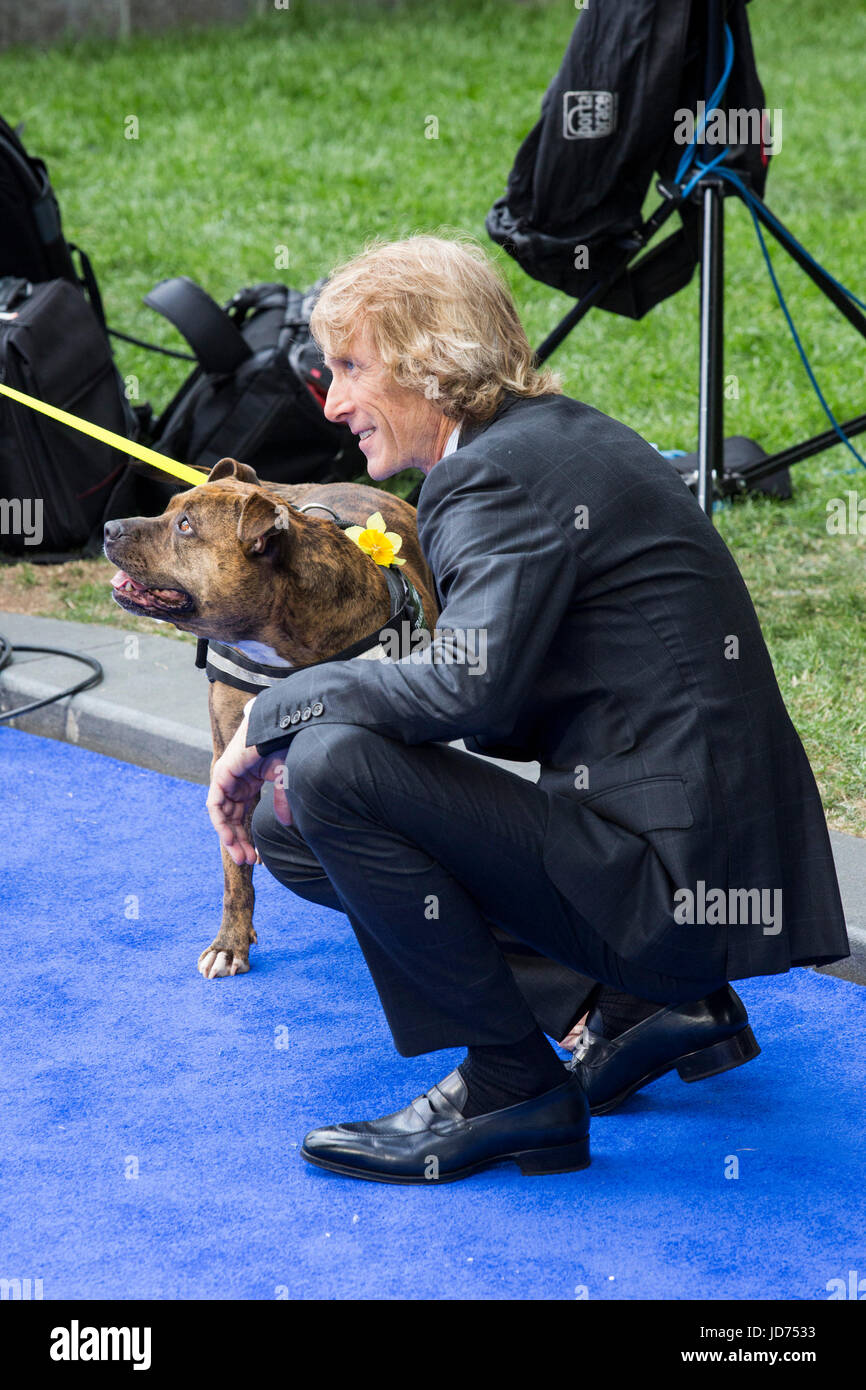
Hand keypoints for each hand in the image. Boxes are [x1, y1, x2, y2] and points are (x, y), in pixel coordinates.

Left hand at [206, 711, 292, 866]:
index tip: (258, 857)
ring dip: (231, 839)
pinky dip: (221, 823)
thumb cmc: (284, 744)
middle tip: (248, 862)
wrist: (278, 724)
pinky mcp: (221, 774)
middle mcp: (236, 783)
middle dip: (239, 842)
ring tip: (242, 857)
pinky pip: (215, 805)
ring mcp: (227, 779)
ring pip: (223, 817)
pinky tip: (231, 839)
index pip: (243, 815)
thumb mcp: (286, 779)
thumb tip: (287, 824)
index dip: (249, 836)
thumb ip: (283, 801)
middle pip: (232, 819)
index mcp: (249, 782)